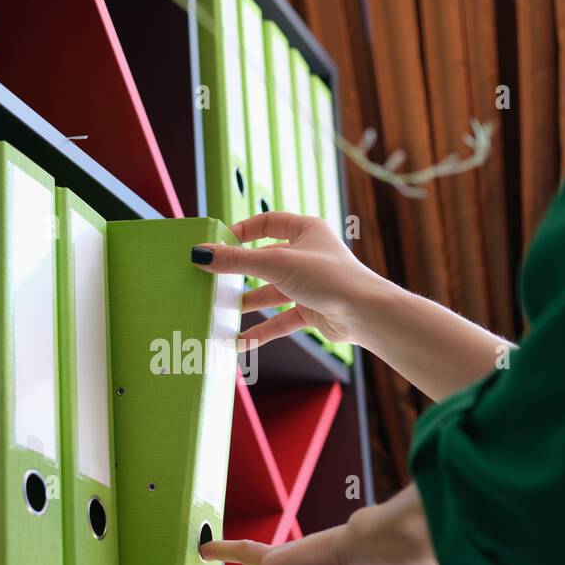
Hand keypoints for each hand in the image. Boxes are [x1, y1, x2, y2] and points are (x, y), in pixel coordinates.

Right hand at [190, 211, 392, 348]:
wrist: (364, 313)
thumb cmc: (329, 277)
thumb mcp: (276, 263)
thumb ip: (236, 260)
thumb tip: (200, 254)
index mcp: (306, 230)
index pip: (267, 222)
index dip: (243, 231)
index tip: (219, 243)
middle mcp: (308, 254)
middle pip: (266, 259)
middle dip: (241, 271)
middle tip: (215, 279)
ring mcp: (310, 284)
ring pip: (272, 292)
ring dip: (249, 302)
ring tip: (222, 311)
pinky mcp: (312, 310)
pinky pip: (281, 320)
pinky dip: (263, 331)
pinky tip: (242, 342)